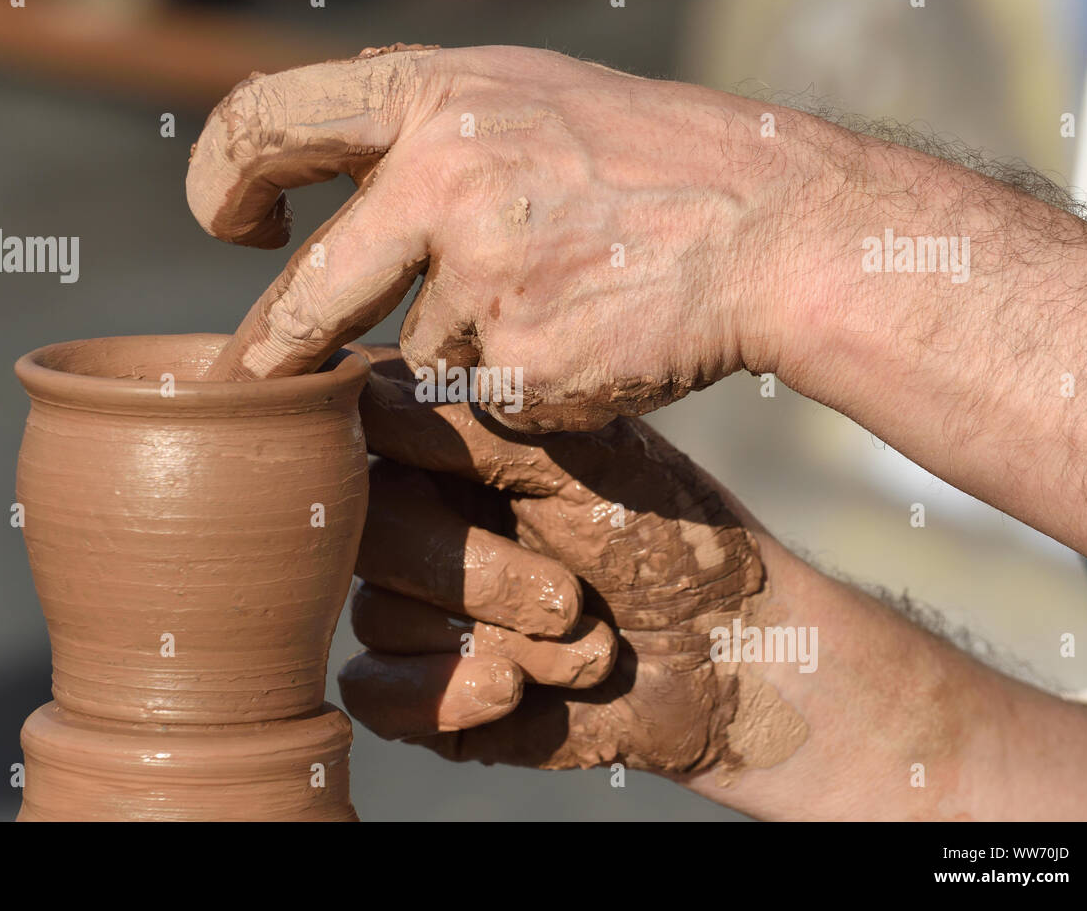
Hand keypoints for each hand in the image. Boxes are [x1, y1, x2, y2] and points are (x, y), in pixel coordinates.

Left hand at [187, 45, 789, 430]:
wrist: (769, 226)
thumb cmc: (644, 156)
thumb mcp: (523, 88)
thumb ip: (419, 111)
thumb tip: (321, 126)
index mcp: (432, 97)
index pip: (262, 122)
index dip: (223, 182)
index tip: (234, 228)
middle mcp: (443, 179)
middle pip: (311, 296)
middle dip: (281, 349)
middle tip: (268, 373)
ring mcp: (483, 278)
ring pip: (416, 353)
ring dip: (460, 346)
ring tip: (556, 300)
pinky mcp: (522, 365)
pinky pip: (481, 392)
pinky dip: (515, 379)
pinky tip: (581, 335)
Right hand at [337, 345, 768, 775]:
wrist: (725, 659)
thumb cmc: (668, 540)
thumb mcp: (584, 459)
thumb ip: (473, 423)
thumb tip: (361, 391)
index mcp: (446, 449)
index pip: (362, 430)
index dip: (386, 451)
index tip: (460, 477)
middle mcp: (417, 521)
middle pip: (363, 530)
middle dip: (472, 573)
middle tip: (568, 599)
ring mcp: (414, 607)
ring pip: (378, 614)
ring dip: (501, 638)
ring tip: (589, 648)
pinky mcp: (420, 691)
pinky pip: (373, 691)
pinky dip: (444, 695)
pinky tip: (513, 691)